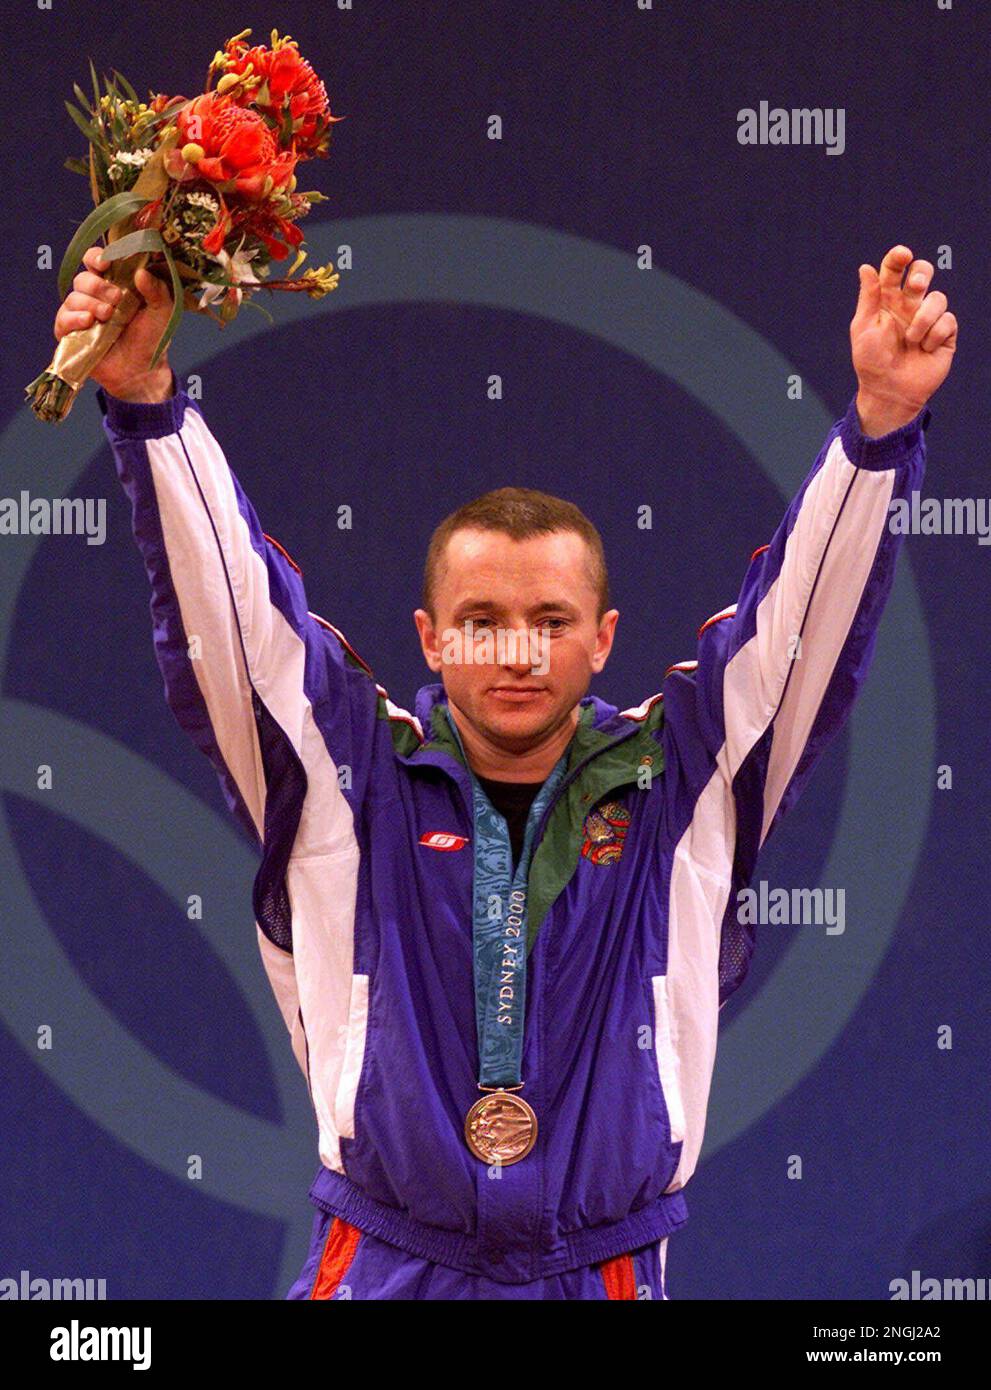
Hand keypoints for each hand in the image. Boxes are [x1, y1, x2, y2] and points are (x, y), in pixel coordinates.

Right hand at [53, 246, 174, 402]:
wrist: (143, 372)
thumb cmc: (152, 339)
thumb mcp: (162, 312)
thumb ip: (157, 290)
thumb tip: (141, 271)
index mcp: (113, 284)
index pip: (95, 261)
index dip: (96, 257)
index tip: (105, 264)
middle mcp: (94, 296)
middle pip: (83, 279)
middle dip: (99, 287)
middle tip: (118, 300)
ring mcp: (80, 314)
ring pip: (73, 297)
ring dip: (91, 304)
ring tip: (108, 317)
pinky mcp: (71, 334)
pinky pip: (63, 318)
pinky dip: (74, 318)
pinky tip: (88, 322)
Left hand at [850, 245, 956, 436]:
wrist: (889, 392)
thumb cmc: (871, 362)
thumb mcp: (863, 329)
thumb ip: (868, 298)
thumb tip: (866, 267)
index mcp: (887, 300)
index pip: (894, 270)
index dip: (899, 258)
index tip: (902, 255)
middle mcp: (909, 305)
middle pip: (923, 272)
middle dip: (922, 273)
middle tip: (915, 287)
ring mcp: (928, 319)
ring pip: (938, 298)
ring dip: (924, 318)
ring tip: (912, 339)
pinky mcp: (945, 334)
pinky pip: (948, 320)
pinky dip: (935, 335)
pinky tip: (925, 349)